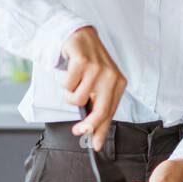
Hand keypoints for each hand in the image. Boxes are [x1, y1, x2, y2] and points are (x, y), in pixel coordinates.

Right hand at [62, 26, 126, 150]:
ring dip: (70, 95)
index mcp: (118, 83)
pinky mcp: (83, 61)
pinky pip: (68, 85)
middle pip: (100, 110)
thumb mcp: (98, 84)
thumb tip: (92, 133)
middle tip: (77, 131)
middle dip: (87, 125)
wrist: (81, 36)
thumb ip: (97, 105)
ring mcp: (97, 69)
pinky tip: (70, 73)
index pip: (110, 112)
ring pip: (78, 99)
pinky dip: (64, 83)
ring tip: (73, 84)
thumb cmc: (89, 64)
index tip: (95, 145)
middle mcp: (110, 77)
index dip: (102, 130)